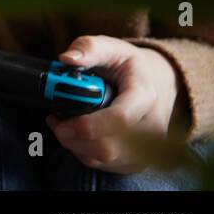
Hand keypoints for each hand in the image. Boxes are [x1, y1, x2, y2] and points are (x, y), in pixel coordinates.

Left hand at [46, 36, 181, 173]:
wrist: (157, 83)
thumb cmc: (130, 66)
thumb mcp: (111, 48)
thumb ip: (88, 48)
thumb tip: (67, 59)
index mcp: (145, 96)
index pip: (119, 119)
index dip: (87, 125)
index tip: (60, 121)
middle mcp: (151, 127)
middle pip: (108, 147)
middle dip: (74, 138)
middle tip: (55, 122)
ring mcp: (146, 148)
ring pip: (104, 159)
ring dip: (75, 145)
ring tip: (62, 125)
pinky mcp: (137, 159)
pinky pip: (105, 165)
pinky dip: (83, 152)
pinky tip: (75, 135)